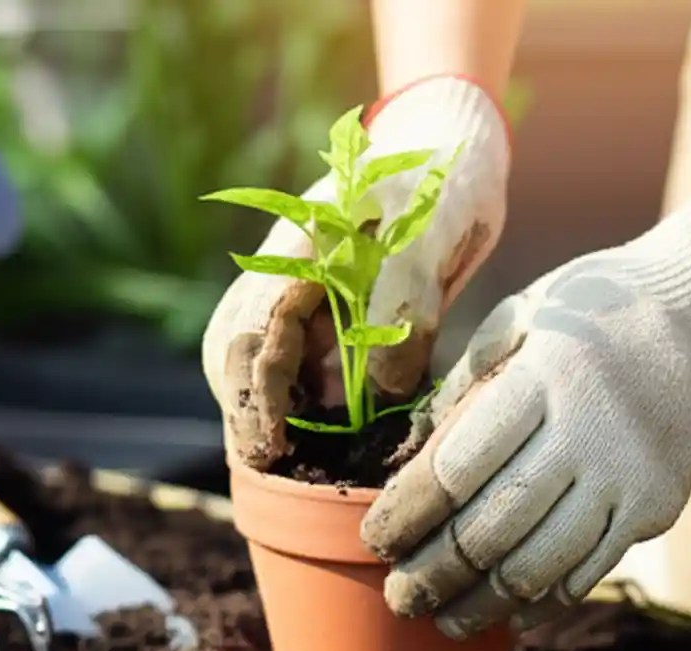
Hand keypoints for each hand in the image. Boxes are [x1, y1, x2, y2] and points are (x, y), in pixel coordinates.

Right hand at [202, 75, 510, 469]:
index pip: (252, 333)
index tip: (271, 444)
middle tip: (274, 467)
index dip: (258, 394)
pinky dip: (306, 400)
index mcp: (297, 249)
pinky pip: (300, 361)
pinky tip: (332, 430)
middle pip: (236, 354)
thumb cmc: (443, 174)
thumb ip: (406, 296)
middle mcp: (285, 273)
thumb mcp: (432, 227)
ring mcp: (300, 290)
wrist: (454, 144)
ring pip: (260, 362)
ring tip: (297, 460)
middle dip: (248, 413)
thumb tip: (385, 385)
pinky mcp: (325, 308)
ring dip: (271, 410)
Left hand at [360, 164, 690, 639]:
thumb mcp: (518, 315)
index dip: (408, 512)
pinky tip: (509, 612)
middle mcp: (586, 433)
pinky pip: (592, 568)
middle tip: (400, 596)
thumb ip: (462, 381)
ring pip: (543, 563)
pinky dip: (545, 599)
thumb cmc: (587, 311)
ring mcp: (626, 476)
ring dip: (486, 602)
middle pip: (494, 526)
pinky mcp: (658, 505)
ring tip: (445, 620)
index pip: (457, 466)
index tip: (375, 537)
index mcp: (541, 380)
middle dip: (437, 571)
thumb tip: (408, 449)